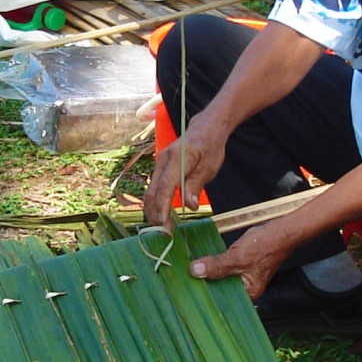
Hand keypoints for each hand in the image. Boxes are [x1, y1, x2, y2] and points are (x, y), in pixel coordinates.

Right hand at [143, 117, 226, 231]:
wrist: (205, 129)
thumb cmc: (210, 146)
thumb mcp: (209, 167)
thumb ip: (196, 185)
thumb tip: (189, 205)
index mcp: (177, 158)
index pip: (165, 186)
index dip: (163, 206)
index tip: (164, 224)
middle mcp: (163, 160)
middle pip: (153, 191)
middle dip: (156, 213)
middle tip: (165, 232)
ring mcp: (159, 163)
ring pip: (151, 191)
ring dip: (154, 210)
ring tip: (164, 226)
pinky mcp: (160, 168)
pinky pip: (155, 187)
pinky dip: (156, 202)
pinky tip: (162, 214)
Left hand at [188, 222, 289, 299]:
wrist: (282, 231)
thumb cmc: (267, 245)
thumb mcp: (237, 257)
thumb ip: (216, 265)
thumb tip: (196, 271)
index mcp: (249, 292)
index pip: (222, 298)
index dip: (206, 293)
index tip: (190, 288)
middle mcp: (247, 288)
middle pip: (221, 289)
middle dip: (206, 282)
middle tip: (189, 278)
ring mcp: (245, 277)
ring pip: (222, 278)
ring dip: (210, 272)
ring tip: (195, 269)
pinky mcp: (243, 266)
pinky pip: (226, 269)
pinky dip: (217, 265)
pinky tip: (206, 261)